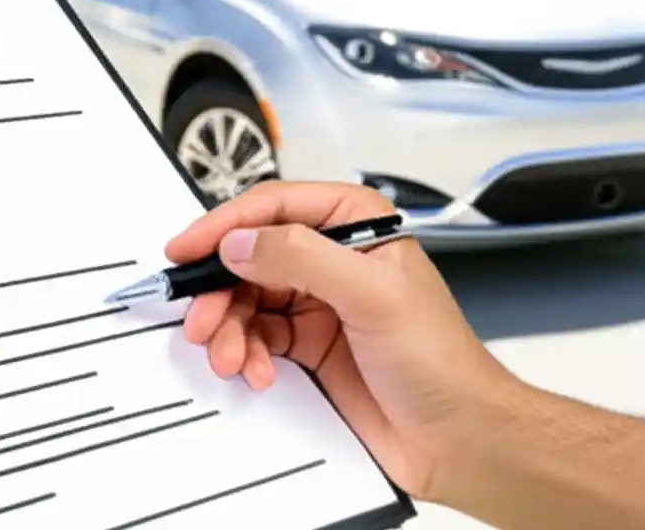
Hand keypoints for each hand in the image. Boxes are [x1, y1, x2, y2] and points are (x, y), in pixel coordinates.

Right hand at [166, 181, 524, 502]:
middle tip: (203, 321)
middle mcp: (333, 257)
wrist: (457, 437)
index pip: (274, 207)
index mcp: (356, 224)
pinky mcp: (309, 343)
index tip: (187, 250)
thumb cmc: (441, 362)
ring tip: (233, 357)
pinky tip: (258, 371)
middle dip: (220, 291)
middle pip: (249, 257)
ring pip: (246, 300)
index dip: (224, 226)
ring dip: (231, 330)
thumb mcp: (372, 295)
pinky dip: (247, 354)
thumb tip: (242, 243)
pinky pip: (257, 337)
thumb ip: (302, 258)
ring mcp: (319, 301)